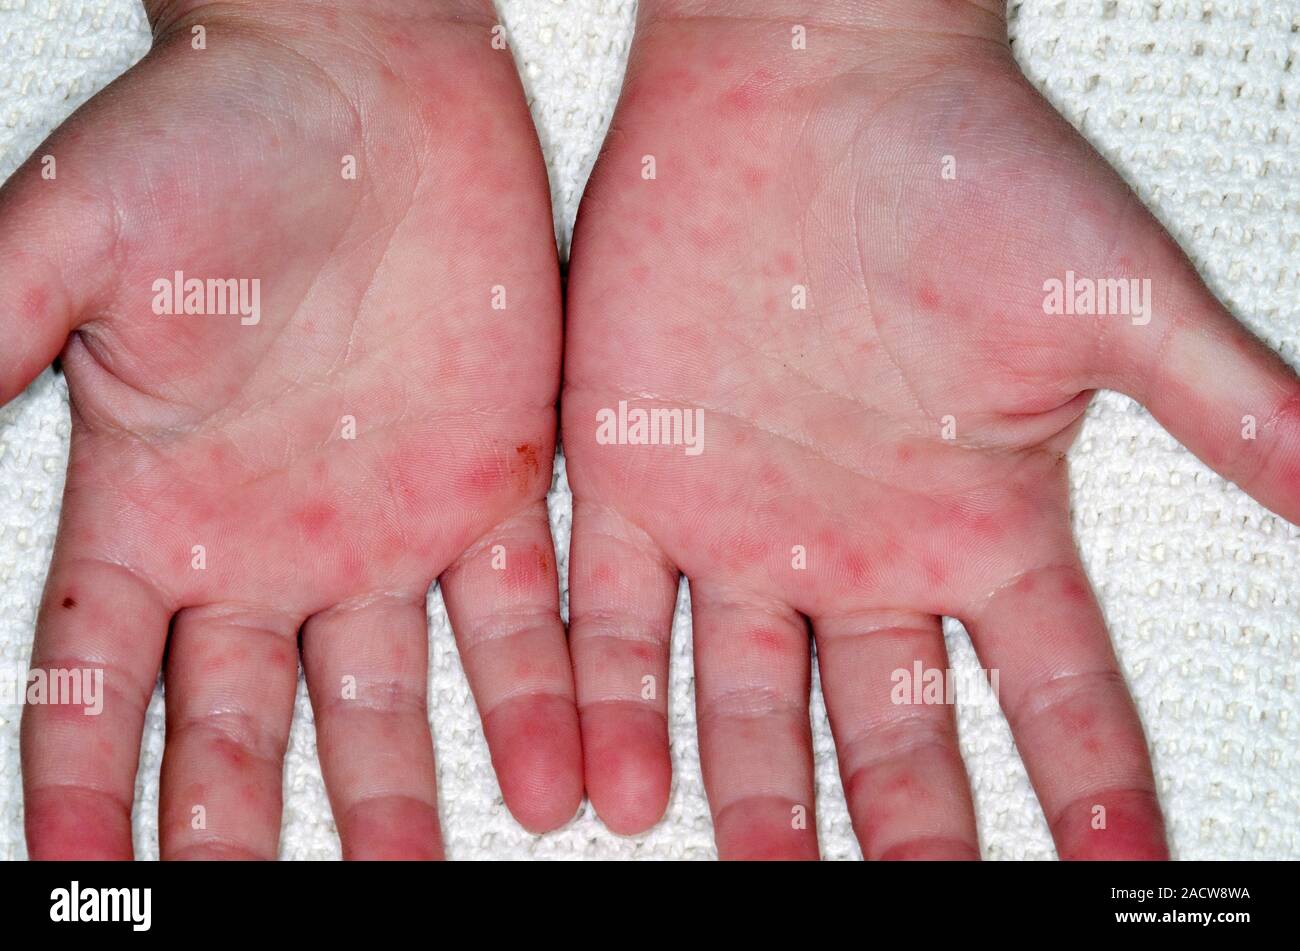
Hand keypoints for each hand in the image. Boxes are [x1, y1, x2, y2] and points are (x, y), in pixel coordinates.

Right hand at [4, 0, 579, 858]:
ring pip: (391, 691)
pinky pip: (521, 612)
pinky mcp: (497, 480)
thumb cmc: (215, 135)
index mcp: (157, 498)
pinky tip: (560, 768)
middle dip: (239, 816)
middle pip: (245, 717)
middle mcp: (274, 532)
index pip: (96, 672)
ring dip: (402, 788)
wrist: (375, 79)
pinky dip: (538, 692)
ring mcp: (390, 517)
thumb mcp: (68, 244)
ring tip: (416, 872)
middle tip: (244, 904)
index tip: (78, 873)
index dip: (81, 773)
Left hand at [563, 0, 1299, 857]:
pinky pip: (611, 606)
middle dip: (907, 819)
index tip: (1110, 863)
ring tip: (764, 867)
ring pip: (742, 694)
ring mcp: (742, 518)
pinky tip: (617, 776)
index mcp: (978, 516)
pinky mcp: (634, 474)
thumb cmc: (962, 163)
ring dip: (752, 789)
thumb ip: (1227, 409)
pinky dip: (612, 694)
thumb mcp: (1110, 302)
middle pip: (889, 723)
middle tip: (919, 895)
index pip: (1051, 686)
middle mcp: (858, 539)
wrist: (803, 78)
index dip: (1086, 780)